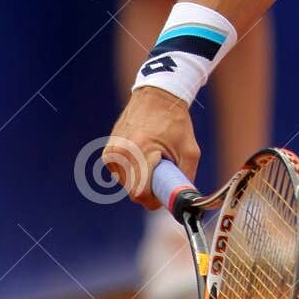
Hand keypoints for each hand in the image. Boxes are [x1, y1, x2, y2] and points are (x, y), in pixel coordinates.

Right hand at [102, 87, 198, 209]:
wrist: (157, 97)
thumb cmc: (176, 122)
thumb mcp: (190, 150)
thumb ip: (185, 178)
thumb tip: (183, 201)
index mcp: (141, 152)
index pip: (140, 194)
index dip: (154, 200)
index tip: (164, 194)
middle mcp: (122, 153)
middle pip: (134, 192)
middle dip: (150, 189)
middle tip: (163, 173)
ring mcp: (112, 153)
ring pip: (127, 184)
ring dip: (141, 180)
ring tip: (153, 159)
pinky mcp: (108, 152)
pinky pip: (120, 174)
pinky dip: (132, 171)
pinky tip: (142, 156)